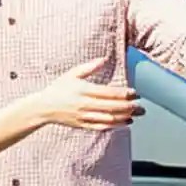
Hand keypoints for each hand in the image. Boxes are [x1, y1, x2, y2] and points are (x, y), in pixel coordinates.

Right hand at [27, 57, 142, 130]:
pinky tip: (125, 123)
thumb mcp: (72, 74)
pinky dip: (115, 126)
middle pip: (111, 107)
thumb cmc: (59, 88)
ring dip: (124, 117)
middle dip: (129, 107)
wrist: (44, 108)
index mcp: (83, 90)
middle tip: (141, 106)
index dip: (124, 94)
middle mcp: (84, 104)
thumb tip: (104, 58)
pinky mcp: (83, 125)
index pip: (108, 93)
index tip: (135, 93)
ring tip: (136, 115)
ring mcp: (84, 116)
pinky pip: (101, 127)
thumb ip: (89, 67)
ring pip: (108, 119)